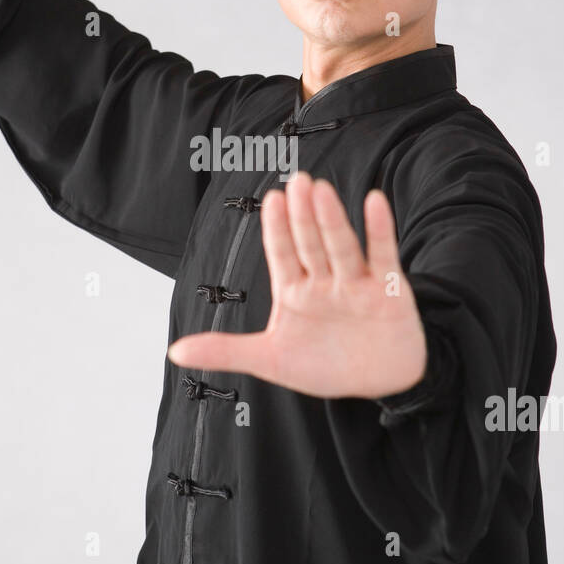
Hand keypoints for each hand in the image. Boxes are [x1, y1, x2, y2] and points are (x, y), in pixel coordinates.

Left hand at [167, 170, 427, 399]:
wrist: (380, 383)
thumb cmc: (326, 365)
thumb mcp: (270, 361)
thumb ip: (224, 351)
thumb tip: (174, 351)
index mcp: (295, 292)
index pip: (282, 254)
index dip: (276, 229)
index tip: (270, 200)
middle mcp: (325, 281)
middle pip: (310, 243)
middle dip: (302, 215)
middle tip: (295, 181)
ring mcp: (356, 283)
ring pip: (341, 247)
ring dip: (331, 220)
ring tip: (320, 191)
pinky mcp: (389, 291)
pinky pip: (383, 256)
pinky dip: (380, 231)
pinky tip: (374, 203)